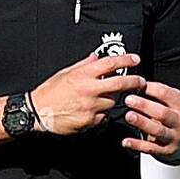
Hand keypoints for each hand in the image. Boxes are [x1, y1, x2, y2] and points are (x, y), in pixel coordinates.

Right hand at [30, 51, 144, 135]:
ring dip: (111, 99)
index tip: (135, 59)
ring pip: (112, 101)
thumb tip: (96, 58)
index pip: (110, 63)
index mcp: (83, 74)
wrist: (38, 111)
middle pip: (120, 83)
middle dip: (135, 81)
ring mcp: (91, 106)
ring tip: (99, 98)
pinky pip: (104, 115)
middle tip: (140, 81)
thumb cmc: (50, 92)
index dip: (126, 60)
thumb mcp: (65, 73)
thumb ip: (84, 65)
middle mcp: (89, 89)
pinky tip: (91, 110)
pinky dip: (102, 112)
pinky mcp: (90, 120)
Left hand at [122, 82, 179, 159]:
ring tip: (129, 116)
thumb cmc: (179, 118)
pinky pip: (151, 148)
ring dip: (142, 123)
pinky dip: (138, 145)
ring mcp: (174, 138)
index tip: (137, 85)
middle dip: (144, 106)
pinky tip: (127, 141)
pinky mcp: (167, 151)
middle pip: (162, 113)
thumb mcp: (177, 103)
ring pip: (158, 131)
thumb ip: (161, 94)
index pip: (167, 95)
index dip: (151, 89)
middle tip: (129, 100)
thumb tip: (139, 85)